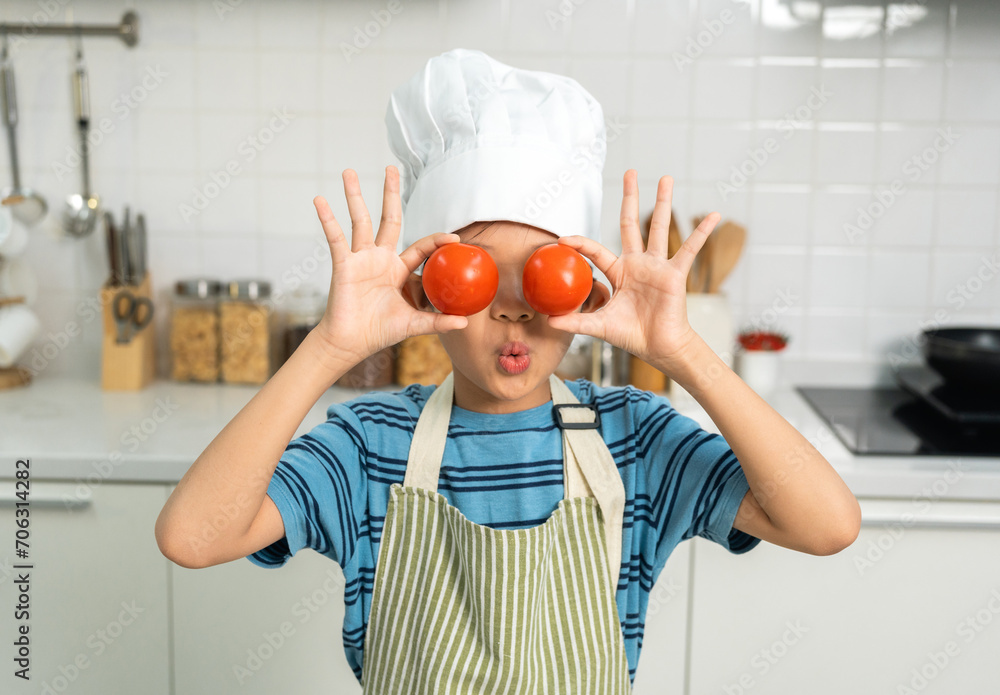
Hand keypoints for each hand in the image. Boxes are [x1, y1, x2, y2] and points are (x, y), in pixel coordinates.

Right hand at [310, 166, 467, 365]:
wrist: (349, 344)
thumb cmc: (378, 332)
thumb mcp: (413, 325)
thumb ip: (437, 321)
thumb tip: (465, 323)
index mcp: (398, 270)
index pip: (421, 247)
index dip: (437, 241)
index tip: (454, 236)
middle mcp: (380, 259)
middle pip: (389, 218)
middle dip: (391, 193)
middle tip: (392, 168)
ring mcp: (360, 259)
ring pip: (360, 221)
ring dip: (354, 196)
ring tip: (349, 171)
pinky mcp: (343, 265)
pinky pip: (336, 238)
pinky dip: (327, 219)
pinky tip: (320, 200)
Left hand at [546, 169, 718, 372]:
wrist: (659, 348)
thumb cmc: (632, 336)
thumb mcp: (599, 326)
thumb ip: (576, 321)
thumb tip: (550, 321)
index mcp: (619, 272)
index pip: (596, 250)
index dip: (580, 244)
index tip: (562, 238)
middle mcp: (638, 263)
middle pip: (631, 224)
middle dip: (630, 198)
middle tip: (630, 173)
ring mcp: (657, 266)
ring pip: (658, 228)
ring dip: (663, 202)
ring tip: (666, 178)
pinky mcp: (675, 274)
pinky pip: (689, 250)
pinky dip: (702, 233)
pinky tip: (714, 215)